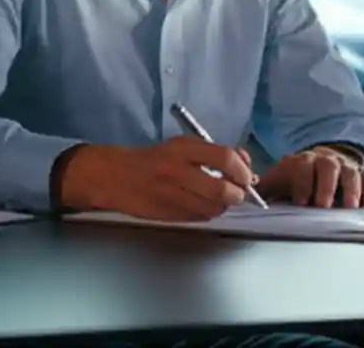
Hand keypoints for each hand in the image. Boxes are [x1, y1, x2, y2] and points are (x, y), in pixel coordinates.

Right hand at [57, 137, 255, 220]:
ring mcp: (173, 195)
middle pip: (222, 190)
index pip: (224, 158)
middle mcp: (178, 172)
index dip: (242, 170)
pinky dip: (209, 213)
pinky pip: (201, 217)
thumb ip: (214, 153)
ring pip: (214, 208)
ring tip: (222, 198)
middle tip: (239, 192)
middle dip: (238, 194)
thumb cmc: (154, 158)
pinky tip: (204, 205)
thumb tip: (245, 163)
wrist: (116, 177)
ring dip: (225, 206)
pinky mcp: (169, 214)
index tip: (247, 175)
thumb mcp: (182, 146)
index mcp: (183, 149)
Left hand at [256, 146, 363, 208]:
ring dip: (350, 189)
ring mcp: (345, 168)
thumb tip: (241, 192)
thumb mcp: (278, 180)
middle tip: (323, 205)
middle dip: (325, 186)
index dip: (302, 182)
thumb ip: (262, 188)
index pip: (302, 167)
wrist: (323, 161)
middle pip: (328, 167)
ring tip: (349, 206)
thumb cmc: (297, 177)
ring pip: (350, 173)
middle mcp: (325, 161)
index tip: (301, 201)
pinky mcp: (360, 176)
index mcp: (302, 162)